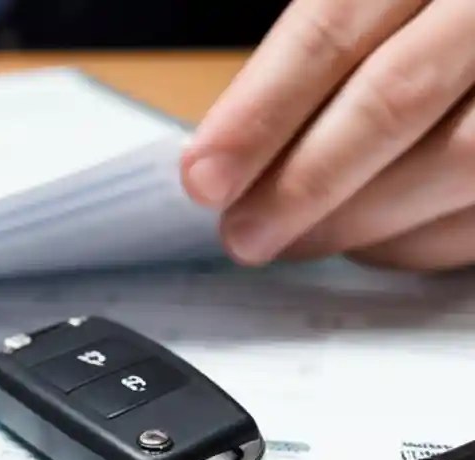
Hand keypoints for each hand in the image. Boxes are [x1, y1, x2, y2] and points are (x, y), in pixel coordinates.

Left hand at [182, 0, 474, 270]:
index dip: (260, 109)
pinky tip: (375, 242)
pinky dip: (424, 238)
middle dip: (303, 181)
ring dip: (361, 220)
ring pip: (460, 160)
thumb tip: (232, 150)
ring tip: (296, 241)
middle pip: (394, 98)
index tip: (204, 176)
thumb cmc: (429, 23)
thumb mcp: (379, 8)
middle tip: (242, 234)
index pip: (331, 27)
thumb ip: (324, 55)